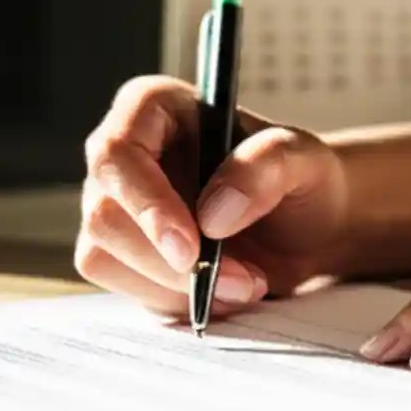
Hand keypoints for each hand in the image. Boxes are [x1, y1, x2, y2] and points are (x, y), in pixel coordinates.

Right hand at [76, 76, 348, 317]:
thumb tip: (213, 215)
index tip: (190, 248)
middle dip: (170, 263)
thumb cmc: (301, 179)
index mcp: (153, 108)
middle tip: (241, 280)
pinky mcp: (122, 253)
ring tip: (242, 284)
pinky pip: (124, 287)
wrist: (306, 228)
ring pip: (104, 257)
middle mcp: (124, 155)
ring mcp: (117, 206)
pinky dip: (173, 302)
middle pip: (104, 215)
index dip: (145, 203)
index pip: (117, 152)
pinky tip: (219, 293)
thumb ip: (267, 167)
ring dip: (174, 288)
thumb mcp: (306, 160)